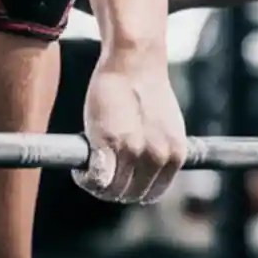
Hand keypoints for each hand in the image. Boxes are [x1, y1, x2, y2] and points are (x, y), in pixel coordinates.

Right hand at [72, 53, 187, 203]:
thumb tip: (148, 171)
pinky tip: (82, 169)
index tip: (120, 180)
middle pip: (131, 194)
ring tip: (90, 169)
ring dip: (97, 186)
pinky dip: (86, 179)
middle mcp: (158, 157)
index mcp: (175, 155)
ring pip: (112, 190)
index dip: (133, 190)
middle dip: (113, 190)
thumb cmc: (146, 91)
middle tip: (100, 174)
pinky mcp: (110, 143)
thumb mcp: (167, 128)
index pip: (152, 193)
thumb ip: (160, 152)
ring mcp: (134, 152)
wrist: (134, 63)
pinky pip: (96, 178)